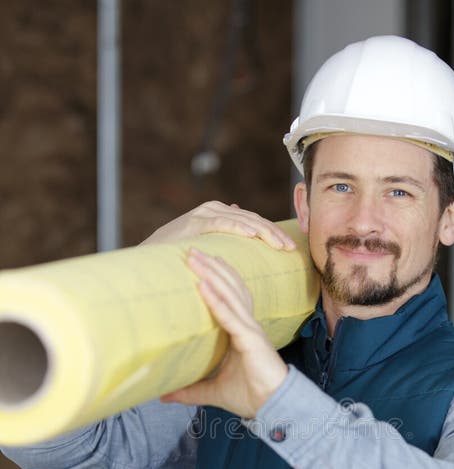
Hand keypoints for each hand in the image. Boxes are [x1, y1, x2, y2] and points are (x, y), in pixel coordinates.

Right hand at [141, 201, 296, 250]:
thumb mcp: (205, 244)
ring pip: (241, 220)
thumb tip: (238, 213)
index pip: (253, 222)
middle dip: (273, 233)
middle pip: (252, 219)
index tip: (290, 247)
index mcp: (219, 215)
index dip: (273, 233)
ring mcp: (203, 214)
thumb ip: (222, 230)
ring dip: (262, 231)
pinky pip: (221, 223)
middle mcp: (213, 210)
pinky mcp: (194, 223)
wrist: (148, 259)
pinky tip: (252, 234)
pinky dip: (238, 227)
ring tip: (279, 243)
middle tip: (290, 247)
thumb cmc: (178, 256)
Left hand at [161, 248, 287, 417]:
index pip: (228, 298)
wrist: (274, 408)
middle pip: (229, 288)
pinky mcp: (251, 340)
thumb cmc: (251, 397)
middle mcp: (247, 325)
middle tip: (191, 250)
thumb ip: (190, 391)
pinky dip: (217, 300)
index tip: (197, 264)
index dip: (214, 279)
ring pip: (230, 295)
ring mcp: (250, 330)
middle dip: (211, 268)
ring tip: (195, 258)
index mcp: (241, 332)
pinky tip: (203, 285)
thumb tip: (164, 396)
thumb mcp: (213, 392)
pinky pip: (231, 316)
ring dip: (212, 274)